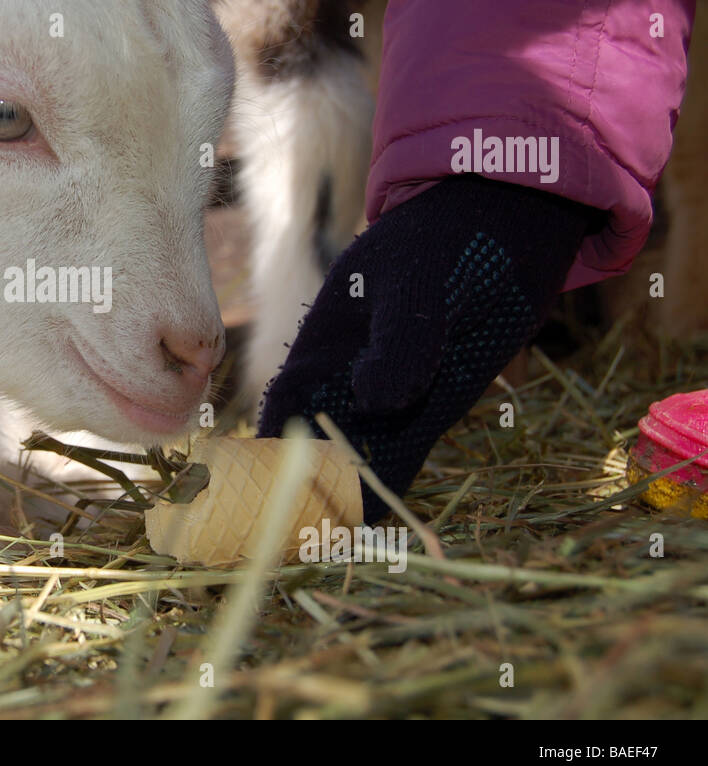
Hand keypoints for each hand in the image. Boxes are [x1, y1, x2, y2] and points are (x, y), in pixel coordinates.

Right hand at [256, 175, 593, 521]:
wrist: (507, 221)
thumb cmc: (449, 239)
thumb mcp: (420, 279)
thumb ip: (403, 337)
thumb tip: (375, 398)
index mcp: (326, 338)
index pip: (288, 402)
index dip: (272, 446)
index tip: (258, 493)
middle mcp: (351, 371)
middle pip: (315, 438)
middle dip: (299, 485)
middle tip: (286, 540)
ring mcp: (394, 390)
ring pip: (357, 451)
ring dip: (341, 493)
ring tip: (321, 543)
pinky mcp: (435, 402)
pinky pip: (403, 450)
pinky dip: (386, 482)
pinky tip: (374, 519)